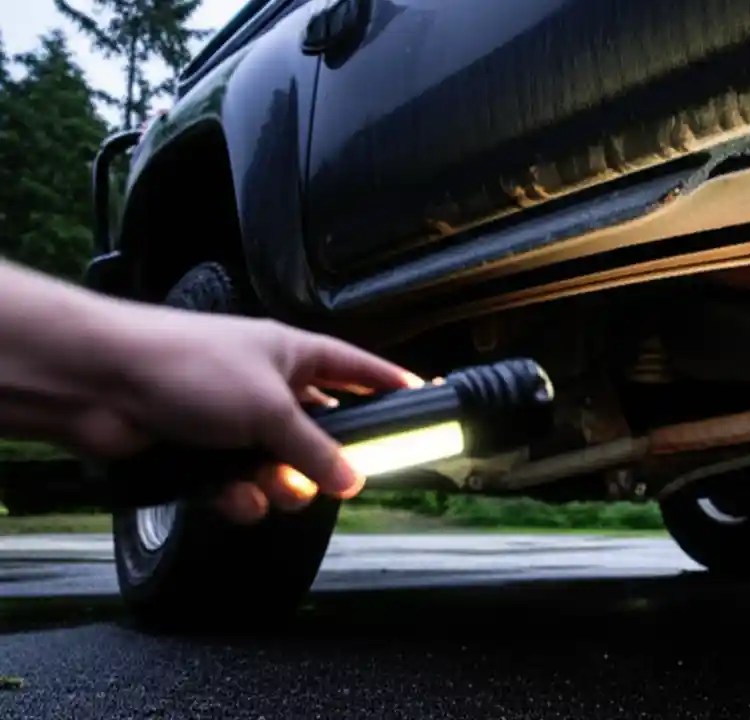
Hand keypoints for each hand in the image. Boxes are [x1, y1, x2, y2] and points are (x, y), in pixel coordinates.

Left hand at [86, 306, 420, 522]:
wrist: (102, 384)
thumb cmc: (189, 367)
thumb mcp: (270, 407)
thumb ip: (317, 448)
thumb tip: (354, 479)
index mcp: (294, 355)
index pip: (358, 369)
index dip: (391, 386)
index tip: (424, 404)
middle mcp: (269, 386)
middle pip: (322, 433)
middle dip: (323, 463)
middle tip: (330, 479)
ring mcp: (236, 420)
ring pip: (283, 467)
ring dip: (279, 485)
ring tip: (267, 485)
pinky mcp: (205, 453)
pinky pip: (243, 486)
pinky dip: (241, 497)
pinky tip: (231, 495)